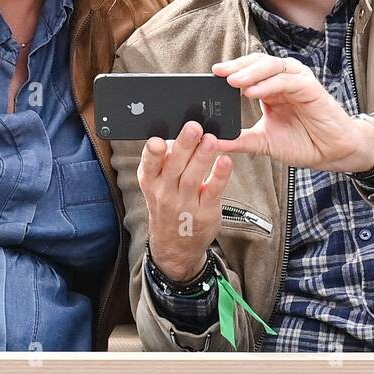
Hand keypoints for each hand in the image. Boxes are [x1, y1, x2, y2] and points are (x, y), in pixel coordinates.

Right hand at [139, 121, 232, 281]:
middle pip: (174, 166)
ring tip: (211, 140)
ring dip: (202, 157)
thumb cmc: (167, 206)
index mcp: (151, 181)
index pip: (149, 164)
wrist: (175, 246)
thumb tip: (179, 131)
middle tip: (194, 127)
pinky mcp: (205, 212)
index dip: (152, 152)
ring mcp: (185, 204)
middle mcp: (165, 193)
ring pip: (193, 178)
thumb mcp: (156, 185)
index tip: (158, 140)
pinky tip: (225, 162)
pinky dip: (219, 176)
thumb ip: (164, 161)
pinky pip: (212, 192)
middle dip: (184, 145)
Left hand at [211, 54, 373, 172]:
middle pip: (257, 63)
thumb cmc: (303, 143)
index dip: (231, 70)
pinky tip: (253, 91)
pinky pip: (286, 81)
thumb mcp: (263, 141)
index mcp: (271, 87)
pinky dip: (268, 84)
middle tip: (218, 73)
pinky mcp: (310, 87)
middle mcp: (284, 79)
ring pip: (271, 67)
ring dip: (250, 73)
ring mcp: (298, 80)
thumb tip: (212, 140)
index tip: (211, 76)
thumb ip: (239, 139)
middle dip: (236, 66)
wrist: (331, 153)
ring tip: (232, 81)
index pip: (248, 70)